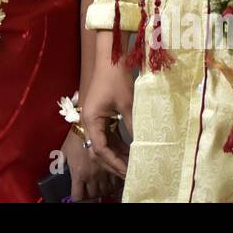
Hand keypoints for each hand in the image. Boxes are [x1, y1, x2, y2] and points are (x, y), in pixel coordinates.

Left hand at [60, 130, 122, 201]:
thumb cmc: (75, 137)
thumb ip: (60, 163)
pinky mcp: (113, 166)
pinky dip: (114, 183)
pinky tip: (111, 181)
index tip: (78, 197)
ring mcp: (103, 172)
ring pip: (105, 190)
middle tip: (91, 192)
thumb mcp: (64, 151)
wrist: (89, 125)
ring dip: (103, 190)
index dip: (77, 198)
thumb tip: (56, 169)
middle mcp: (92, 176)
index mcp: (78, 174)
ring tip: (101, 187)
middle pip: (93, 195)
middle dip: (92, 195)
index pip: (78, 196)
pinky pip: (116, 181)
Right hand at [81, 31, 133, 179]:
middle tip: (129, 173)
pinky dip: (117, 145)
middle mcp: (89, 122)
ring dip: (116, 154)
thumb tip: (143, 146)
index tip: (128, 170)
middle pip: (98, 150)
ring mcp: (94, 119)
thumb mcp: (127, 104)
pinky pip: (107, 136)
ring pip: (103, 144)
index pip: (100, 148)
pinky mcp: (100, 116)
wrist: (111, 59)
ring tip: (131, 165)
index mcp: (91, 120)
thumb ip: (133, 126)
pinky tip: (129, 152)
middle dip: (113, 162)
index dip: (114, 162)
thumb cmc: (116, 79)